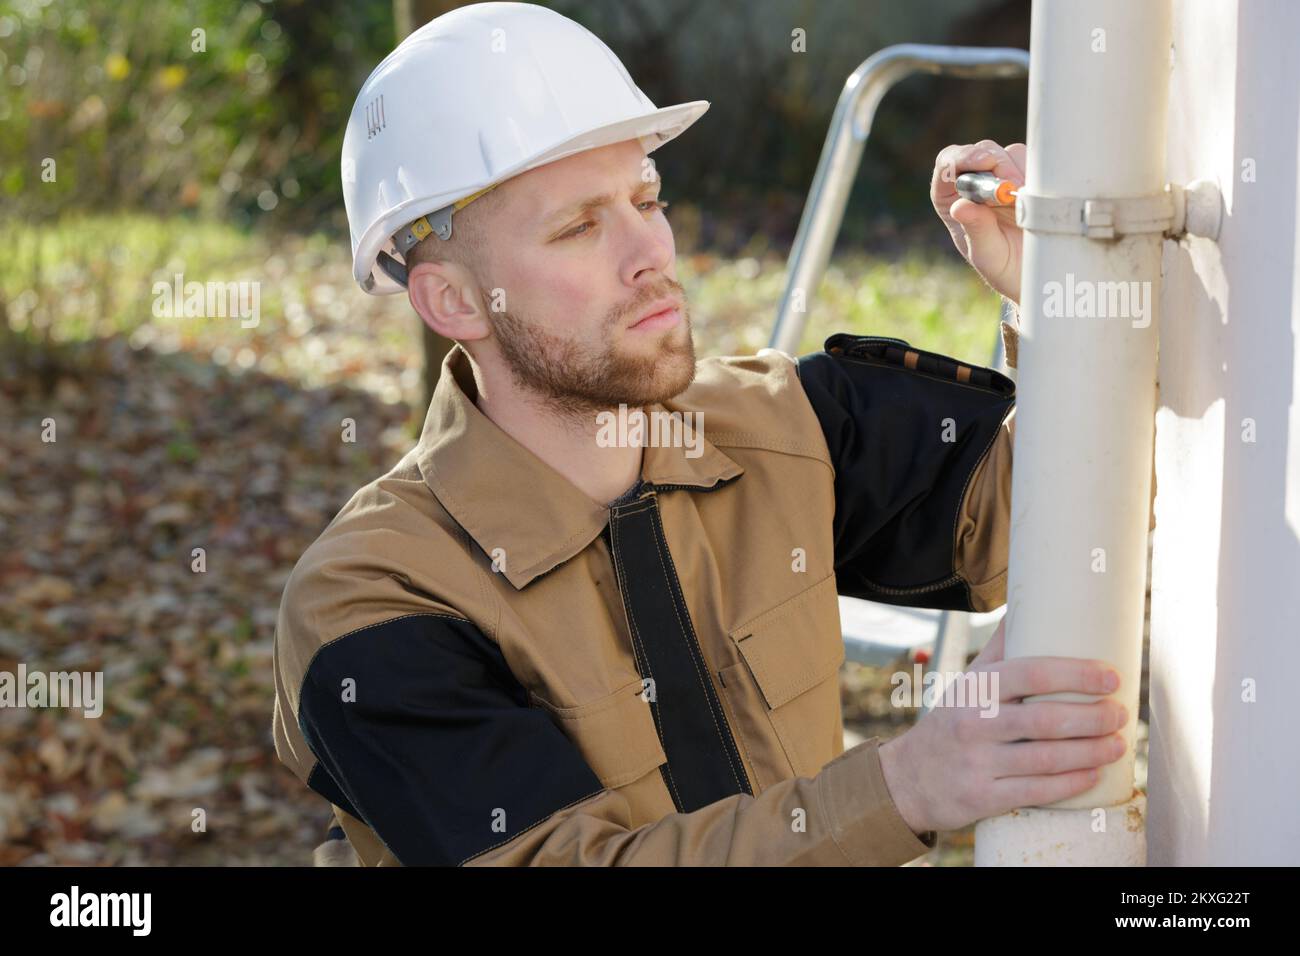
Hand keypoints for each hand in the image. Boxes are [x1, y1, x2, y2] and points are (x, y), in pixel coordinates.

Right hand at [878, 616, 1127, 833]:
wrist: (909, 778)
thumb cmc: (951, 722)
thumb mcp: (967, 683)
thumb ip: (999, 651)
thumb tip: (1027, 605)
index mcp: (977, 690)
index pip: (1031, 674)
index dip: (1076, 674)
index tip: (1111, 677)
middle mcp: (975, 724)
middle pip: (1046, 720)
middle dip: (1094, 718)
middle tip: (1122, 715)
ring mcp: (979, 763)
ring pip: (1047, 759)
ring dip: (1092, 752)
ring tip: (1119, 744)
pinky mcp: (984, 798)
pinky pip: (1037, 792)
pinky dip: (1072, 784)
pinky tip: (1094, 774)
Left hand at [930, 140, 1026, 304]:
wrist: (1039, 273)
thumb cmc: (1005, 269)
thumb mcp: (989, 255)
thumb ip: (975, 230)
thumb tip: (960, 206)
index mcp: (952, 199)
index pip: (948, 165)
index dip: (963, 157)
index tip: (984, 162)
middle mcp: (975, 182)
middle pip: (982, 152)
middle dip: (1001, 166)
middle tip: (1017, 190)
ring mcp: (1004, 176)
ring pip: (1012, 154)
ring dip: (1023, 174)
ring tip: (1029, 206)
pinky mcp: (1031, 174)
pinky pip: (1038, 162)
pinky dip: (1042, 176)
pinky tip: (1042, 201)